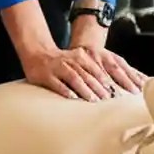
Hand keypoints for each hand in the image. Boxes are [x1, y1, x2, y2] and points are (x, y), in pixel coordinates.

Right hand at [20, 45, 140, 101]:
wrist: (37, 53)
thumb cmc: (61, 61)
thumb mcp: (77, 60)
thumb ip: (90, 69)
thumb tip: (108, 85)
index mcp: (81, 57)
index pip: (97, 69)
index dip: (107, 80)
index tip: (116, 90)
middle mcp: (71, 61)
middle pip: (88, 75)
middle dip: (99, 87)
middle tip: (108, 98)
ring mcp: (58, 68)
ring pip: (75, 78)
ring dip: (85, 89)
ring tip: (94, 100)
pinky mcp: (46, 75)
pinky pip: (57, 84)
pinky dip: (66, 90)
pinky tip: (73, 98)